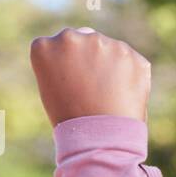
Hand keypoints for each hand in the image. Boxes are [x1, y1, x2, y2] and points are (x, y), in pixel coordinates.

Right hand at [29, 27, 150, 126]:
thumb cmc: (72, 121)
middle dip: (89, 57)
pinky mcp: (130, 54)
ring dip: (111, 64)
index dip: (67, 65)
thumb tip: (88, 48)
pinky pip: (131, 61)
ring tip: (108, 96)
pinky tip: (124, 95)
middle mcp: (71, 38)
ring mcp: (103, 43)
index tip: (70, 83)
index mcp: (44, 46)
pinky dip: (131, 75)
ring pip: (109, 49)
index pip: (57, 44)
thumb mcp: (53, 87)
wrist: (100, 139)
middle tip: (92, 90)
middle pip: (84, 38)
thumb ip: (66, 61)